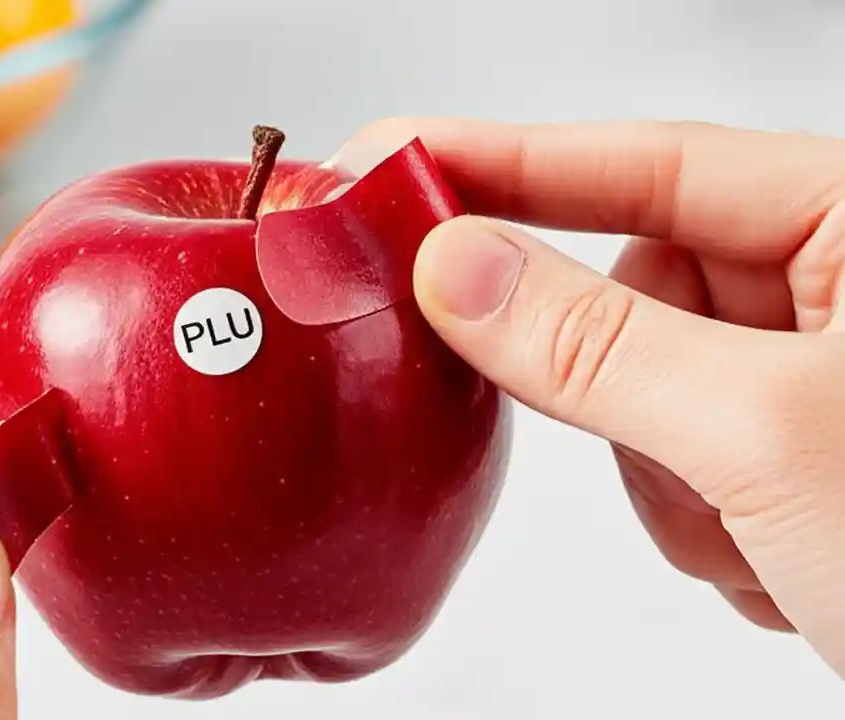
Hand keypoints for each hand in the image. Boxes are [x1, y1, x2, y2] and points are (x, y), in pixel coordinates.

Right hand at [337, 118, 844, 676]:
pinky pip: (673, 458)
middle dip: (621, 389)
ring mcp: (815, 375)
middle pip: (636, 286)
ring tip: (761, 535)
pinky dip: (700, 523)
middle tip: (659, 446)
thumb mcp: (768, 439)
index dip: (504, 160)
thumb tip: (457, 268)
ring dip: (670, 479)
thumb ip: (594, 343)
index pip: (647, 162)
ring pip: (642, 390)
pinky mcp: (793, 455)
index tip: (392, 165)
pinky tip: (781, 565)